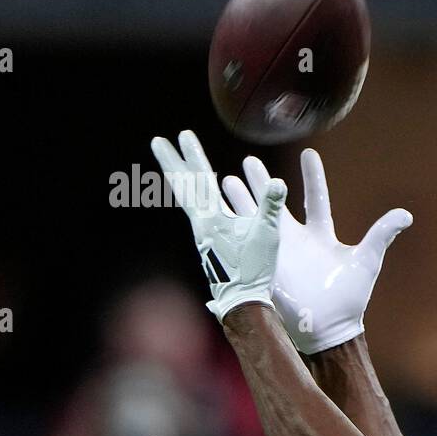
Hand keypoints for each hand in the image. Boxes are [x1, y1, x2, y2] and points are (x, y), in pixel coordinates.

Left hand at [150, 129, 285, 321]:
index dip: (193, 155)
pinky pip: (197, 212)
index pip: (200, 179)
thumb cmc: (253, 270)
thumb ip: (271, 207)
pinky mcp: (207, 244)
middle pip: (183, 186)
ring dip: (182, 178)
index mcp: (212, 218)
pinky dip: (194, 197)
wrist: (241, 301)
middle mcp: (201, 224)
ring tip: (177, 165)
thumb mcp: (266, 236)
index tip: (183, 134)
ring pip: (188, 198)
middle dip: (172, 162)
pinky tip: (200, 200)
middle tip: (158, 141)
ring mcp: (202, 234)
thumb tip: (278, 183)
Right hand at [221, 148, 411, 354]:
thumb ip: (382, 234)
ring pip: (256, 219)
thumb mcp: (366, 260)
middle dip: (262, 182)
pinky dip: (233, 227)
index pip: (316, 197)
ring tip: (226, 178)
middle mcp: (297, 239)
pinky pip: (246, 242)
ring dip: (242, 200)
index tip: (308, 153)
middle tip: (249, 160)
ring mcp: (278, 252)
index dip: (313, 176)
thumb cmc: (349, 297)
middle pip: (277, 203)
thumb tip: (406, 214)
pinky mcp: (264, 266)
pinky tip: (218, 212)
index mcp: (321, 234)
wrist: (328, 328)